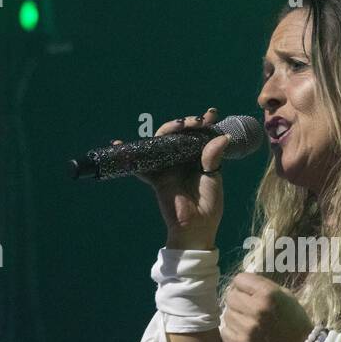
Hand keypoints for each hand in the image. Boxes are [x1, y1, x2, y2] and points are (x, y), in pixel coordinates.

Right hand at [119, 106, 230, 248]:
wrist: (196, 228)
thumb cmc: (208, 205)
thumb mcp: (214, 178)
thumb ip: (213, 157)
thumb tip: (222, 137)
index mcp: (198, 159)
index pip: (199, 136)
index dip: (203, 124)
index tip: (211, 113)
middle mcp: (182, 160)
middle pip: (179, 135)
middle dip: (186, 124)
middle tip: (197, 121)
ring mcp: (168, 167)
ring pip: (162, 143)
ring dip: (169, 129)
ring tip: (179, 125)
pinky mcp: (157, 178)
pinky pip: (141, 165)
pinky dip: (128, 155)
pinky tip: (118, 144)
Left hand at [221, 273, 315, 341]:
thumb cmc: (294, 321)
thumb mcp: (285, 296)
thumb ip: (262, 287)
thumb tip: (239, 284)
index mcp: (268, 294)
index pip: (239, 280)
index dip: (242, 285)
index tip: (245, 292)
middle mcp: (256, 309)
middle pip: (231, 297)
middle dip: (237, 301)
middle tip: (246, 309)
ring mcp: (247, 328)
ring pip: (226, 314)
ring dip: (235, 317)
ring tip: (246, 322)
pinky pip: (225, 332)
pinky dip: (231, 331)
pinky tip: (242, 333)